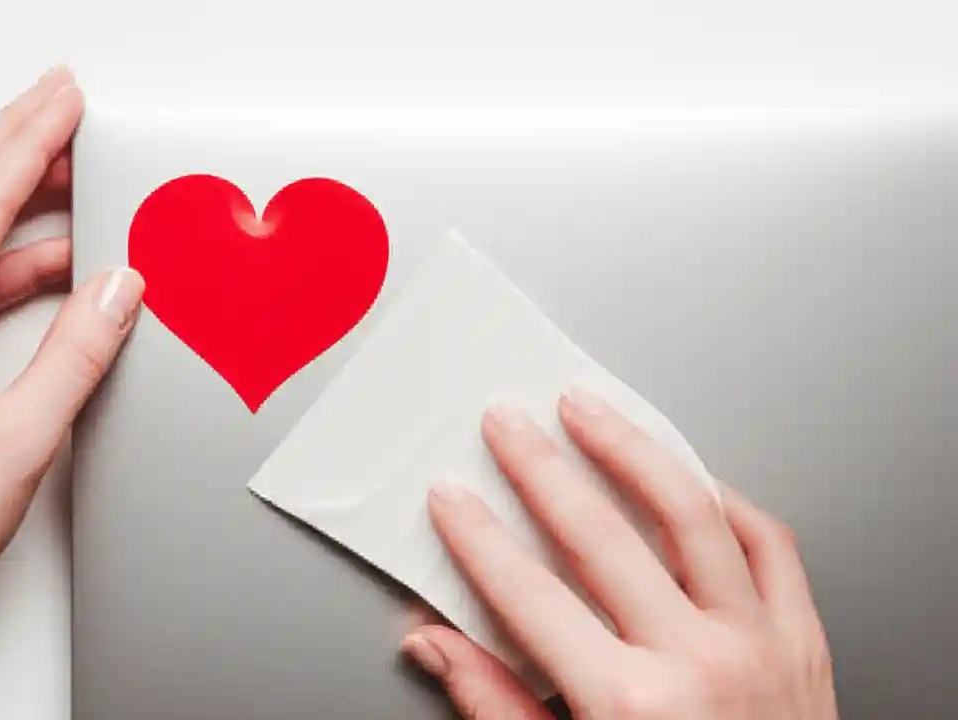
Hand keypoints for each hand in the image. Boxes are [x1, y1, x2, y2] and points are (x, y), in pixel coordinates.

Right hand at [402, 389, 837, 718]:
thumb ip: (496, 705)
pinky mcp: (804, 639)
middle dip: (539, 467)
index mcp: (629, 706)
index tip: (449, 499)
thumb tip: (436, 643)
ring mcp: (759, 644)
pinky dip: (727, 499)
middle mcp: (698, 664)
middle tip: (505, 423)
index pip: (528, 593)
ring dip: (632, 449)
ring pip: (691, 513)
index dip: (477, 537)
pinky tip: (689, 477)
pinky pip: (771, 543)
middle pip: (599, 534)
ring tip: (591, 410)